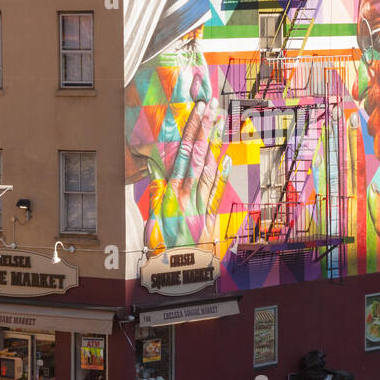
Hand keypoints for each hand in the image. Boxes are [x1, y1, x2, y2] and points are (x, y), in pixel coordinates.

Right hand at [144, 99, 230, 251]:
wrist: (178, 275)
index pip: (183, 154)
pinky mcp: (210, 216)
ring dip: (215, 143)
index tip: (196, 110)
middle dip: (204, 127)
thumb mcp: (152, 222)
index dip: (191, 130)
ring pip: (210, 167)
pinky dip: (224, 173)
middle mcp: (188, 196)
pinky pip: (217, 190)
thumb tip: (155, 170)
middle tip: (211, 103)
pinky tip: (228, 156)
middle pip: (199, 155)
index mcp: (171, 194)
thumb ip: (155, 195)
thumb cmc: (160, 249)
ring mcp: (201, 205)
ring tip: (219, 120)